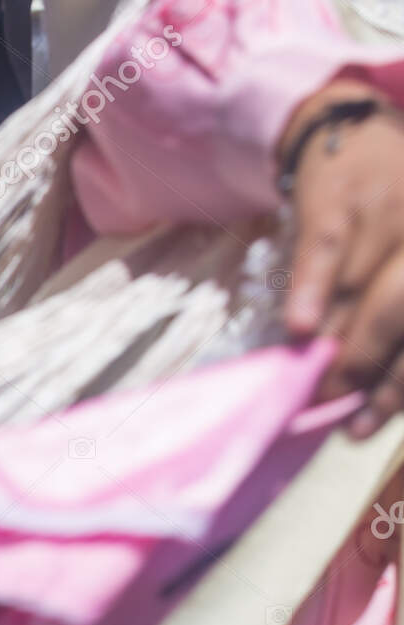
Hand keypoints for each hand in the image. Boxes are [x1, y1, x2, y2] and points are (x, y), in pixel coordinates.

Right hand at [281, 82, 403, 436]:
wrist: (348, 134)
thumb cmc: (381, 212)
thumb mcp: (397, 261)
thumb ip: (387, 320)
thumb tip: (361, 390)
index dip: (395, 384)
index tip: (365, 425)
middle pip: (397, 318)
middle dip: (364, 372)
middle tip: (331, 415)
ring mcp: (388, 216)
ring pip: (357, 296)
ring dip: (330, 345)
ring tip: (306, 391)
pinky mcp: (341, 202)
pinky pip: (326, 254)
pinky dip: (310, 291)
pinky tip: (296, 329)